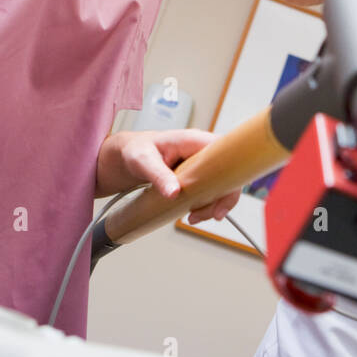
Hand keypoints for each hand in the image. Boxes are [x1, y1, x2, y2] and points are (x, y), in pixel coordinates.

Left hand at [95, 129, 240, 223]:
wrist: (126, 157)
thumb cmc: (134, 151)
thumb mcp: (142, 162)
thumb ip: (158, 176)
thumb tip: (174, 192)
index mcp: (192, 140)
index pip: (225, 152)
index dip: (230, 174)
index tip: (223, 196)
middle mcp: (201, 150)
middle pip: (227, 171)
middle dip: (223, 195)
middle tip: (212, 214)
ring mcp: (200, 164)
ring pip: (221, 184)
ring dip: (213, 203)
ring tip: (195, 217)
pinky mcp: (197, 176)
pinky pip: (210, 189)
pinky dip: (206, 203)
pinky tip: (194, 213)